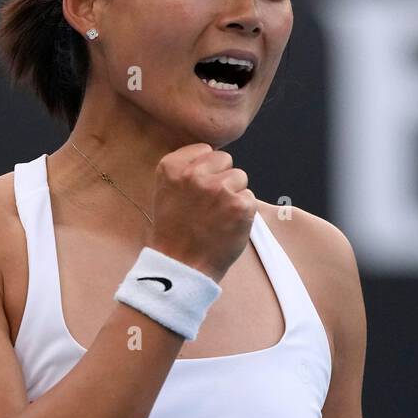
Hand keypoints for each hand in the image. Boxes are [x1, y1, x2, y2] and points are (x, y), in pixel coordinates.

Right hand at [150, 143, 256, 282]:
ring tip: (217, 217)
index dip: (205, 170)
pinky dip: (243, 213)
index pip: (204, 150)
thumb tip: (213, 153)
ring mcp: (219, 189)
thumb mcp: (167, 192)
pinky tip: (227, 226)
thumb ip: (186, 169)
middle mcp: (194, 174)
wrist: (181, 267)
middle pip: (225, 160)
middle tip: (209, 206)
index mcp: (171, 167)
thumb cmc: (175, 233)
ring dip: (234, 195)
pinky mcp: (240, 205)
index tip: (197, 191)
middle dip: (222, 178)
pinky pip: (250, 198)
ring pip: (240, 177)